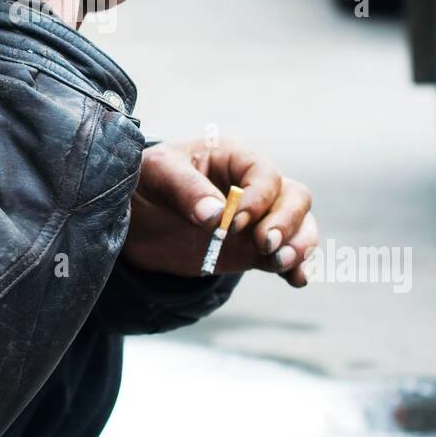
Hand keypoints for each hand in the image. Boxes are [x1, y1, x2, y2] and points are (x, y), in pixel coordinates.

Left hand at [122, 138, 316, 286]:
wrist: (136, 215)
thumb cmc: (149, 180)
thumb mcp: (158, 173)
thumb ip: (185, 189)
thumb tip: (214, 215)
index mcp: (233, 157)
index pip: (264, 174)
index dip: (257, 198)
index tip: (233, 223)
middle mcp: (254, 185)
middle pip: (293, 197)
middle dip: (286, 222)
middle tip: (263, 244)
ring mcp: (258, 218)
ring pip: (299, 225)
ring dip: (298, 245)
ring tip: (281, 263)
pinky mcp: (253, 249)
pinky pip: (285, 254)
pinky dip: (295, 267)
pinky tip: (297, 279)